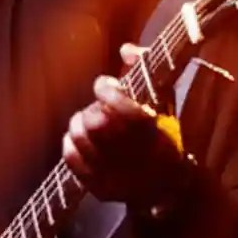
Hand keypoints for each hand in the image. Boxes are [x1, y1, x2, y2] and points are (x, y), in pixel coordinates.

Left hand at [62, 44, 187, 211]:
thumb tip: (126, 49)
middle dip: (93, 109)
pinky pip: (72, 160)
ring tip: (88, 120)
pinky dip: (70, 144)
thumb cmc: (165, 137)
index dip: (107, 91)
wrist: (167, 188)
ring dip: (79, 123)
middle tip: (98, 108)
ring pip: (81, 140)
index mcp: (156, 135)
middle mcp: (137, 159)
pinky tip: (78, 139)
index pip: (125, 110)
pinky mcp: (100, 188)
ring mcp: (116, 176)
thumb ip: (147, 73)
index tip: (104, 84)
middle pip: (97, 124)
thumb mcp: (165, 104)